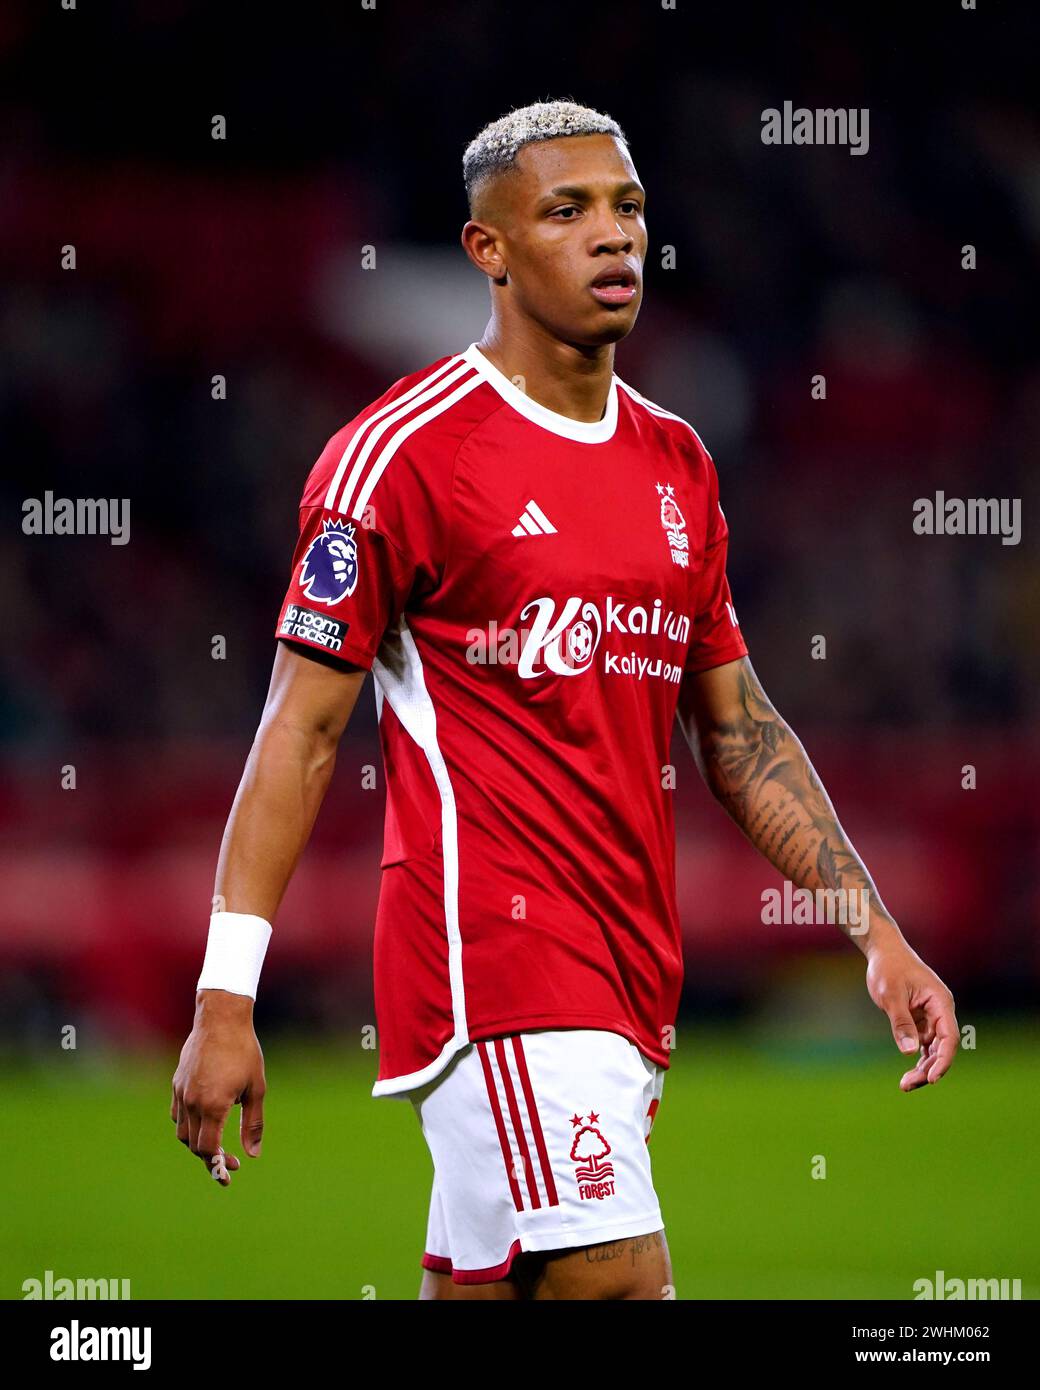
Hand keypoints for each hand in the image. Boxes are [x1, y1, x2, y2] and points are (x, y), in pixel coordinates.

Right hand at [170, 990, 265, 1184]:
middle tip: (231, 1161)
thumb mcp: (257, 1088)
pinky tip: (205, 1121)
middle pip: (194, 1145)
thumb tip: (252, 1155)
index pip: (208, 1149)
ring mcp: (181, 1093)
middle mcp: (192, 1102)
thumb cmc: (244, 1051)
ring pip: (182, 1132)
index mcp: (213, 1105)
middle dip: (212, 1158)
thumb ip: (253, 1124)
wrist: (221, 1018)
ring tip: (218, 1143)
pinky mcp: (176, 1083)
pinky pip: (177, 1115)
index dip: (219, 1165)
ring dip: (198, 1143)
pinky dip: (188, 1125)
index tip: (232, 1171)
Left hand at [865, 942, 958, 1090]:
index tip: (932, 1079)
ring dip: (923, 1068)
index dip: (943, 1060)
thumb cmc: (888, 968)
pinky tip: (908, 1076)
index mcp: (941, 1003)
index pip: (949, 1037)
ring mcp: (932, 1018)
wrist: (884, 952)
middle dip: (929, 1069)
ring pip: (933, 1050)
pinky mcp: (921, 1021)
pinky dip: (917, 1059)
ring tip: (905, 1085)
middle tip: (906, 1085)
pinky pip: (923, 1045)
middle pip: (942, 1048)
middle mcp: (940, 1012)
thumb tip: (909, 1052)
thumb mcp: (891, 995)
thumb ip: (901, 1022)